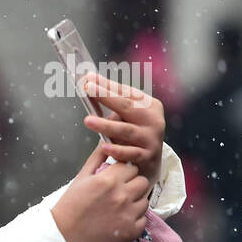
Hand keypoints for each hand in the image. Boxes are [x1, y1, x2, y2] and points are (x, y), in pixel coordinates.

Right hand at [51, 141, 149, 241]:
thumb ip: (96, 159)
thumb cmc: (70, 206)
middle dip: (132, 185)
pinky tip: (119, 221)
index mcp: (108, 180)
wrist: (63, 235)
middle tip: (119, 193)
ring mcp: (128, 214)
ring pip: (144, 201)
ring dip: (134, 203)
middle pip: (142, 182)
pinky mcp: (131, 231)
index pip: (131, 167)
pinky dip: (133, 221)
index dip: (124, 172)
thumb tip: (105, 142)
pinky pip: (142, 220)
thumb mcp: (80, 178)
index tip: (116, 179)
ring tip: (118, 209)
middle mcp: (121, 195)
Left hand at [79, 71, 165, 191]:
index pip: (126, 92)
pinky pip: (130, 153)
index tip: (88, 80)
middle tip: (87, 89)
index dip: (107, 86)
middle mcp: (153, 120)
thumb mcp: (127, 115)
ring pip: (126, 130)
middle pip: (127, 106)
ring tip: (88, 120)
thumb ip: (110, 100)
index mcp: (149, 105)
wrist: (150, 161)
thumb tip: (87, 80)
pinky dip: (117, 150)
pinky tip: (104, 147)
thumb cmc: (134, 133)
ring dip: (106, 125)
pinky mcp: (147, 156)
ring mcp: (151, 138)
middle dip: (106, 97)